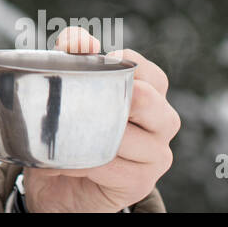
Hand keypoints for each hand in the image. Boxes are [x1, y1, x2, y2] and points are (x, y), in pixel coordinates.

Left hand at [22, 26, 179, 211]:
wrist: (63, 184)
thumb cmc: (73, 127)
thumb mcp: (70, 85)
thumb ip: (74, 52)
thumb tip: (83, 42)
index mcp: (153, 92)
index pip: (145, 69)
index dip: (117, 64)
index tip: (90, 65)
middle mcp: (164, 121)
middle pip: (146, 100)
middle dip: (109, 99)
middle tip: (80, 103)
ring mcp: (157, 154)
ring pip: (126, 136)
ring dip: (89, 135)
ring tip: (66, 137)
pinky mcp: (141, 182)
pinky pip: (111, 166)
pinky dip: (84, 161)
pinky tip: (69, 161)